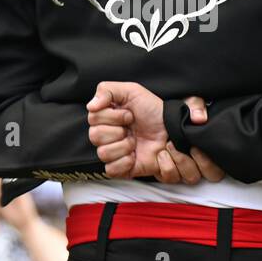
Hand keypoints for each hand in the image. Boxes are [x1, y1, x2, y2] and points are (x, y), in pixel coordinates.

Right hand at [87, 84, 223, 182]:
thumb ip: (106, 90)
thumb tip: (90, 106)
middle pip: (95, 136)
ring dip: (124, 146)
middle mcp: (107, 135)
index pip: (93, 118)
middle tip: (132, 128)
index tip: (129, 115)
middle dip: (118, 131)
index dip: (113, 117)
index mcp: (106, 117)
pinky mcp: (122, 168)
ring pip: (103, 153)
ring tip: (135, 141)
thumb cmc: (152, 110)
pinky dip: (124, 162)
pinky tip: (134, 155)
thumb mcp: (132, 91)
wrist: (171, 128)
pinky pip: (111, 170)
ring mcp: (114, 152)